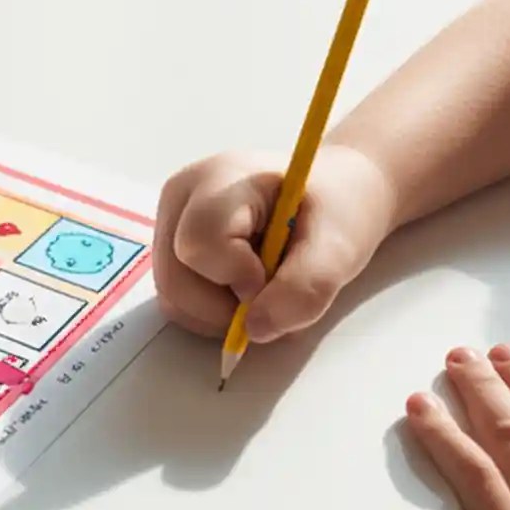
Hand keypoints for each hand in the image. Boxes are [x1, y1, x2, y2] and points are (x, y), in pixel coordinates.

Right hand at [152, 146, 395, 341]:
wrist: (331, 199)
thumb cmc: (335, 211)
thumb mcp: (340, 248)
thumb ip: (305, 289)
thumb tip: (254, 330)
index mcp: (219, 178)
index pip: (200, 243)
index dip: (238, 276)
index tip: (276, 275)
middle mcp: (180, 198)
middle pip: (177, 279)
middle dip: (226, 306)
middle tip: (272, 295)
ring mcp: (169, 225)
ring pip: (172, 296)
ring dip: (219, 314)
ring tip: (260, 292)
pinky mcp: (169, 250)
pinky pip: (176, 300)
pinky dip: (210, 312)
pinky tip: (242, 291)